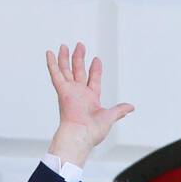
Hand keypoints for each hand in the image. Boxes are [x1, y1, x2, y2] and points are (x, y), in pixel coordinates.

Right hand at [45, 43, 133, 166]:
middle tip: (80, 46)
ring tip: (64, 46)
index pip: (93, 80)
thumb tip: (130, 108)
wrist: (81, 135)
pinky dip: (52, 64)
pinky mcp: (62, 91)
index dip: (95, 69)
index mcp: (90, 99)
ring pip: (66, 71)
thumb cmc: (93, 131)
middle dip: (79, 58)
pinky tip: (49, 53)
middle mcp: (79, 94)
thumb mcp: (110, 117)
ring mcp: (70, 92)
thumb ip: (119, 110)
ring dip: (65, 58)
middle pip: (78, 72)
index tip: (96, 59)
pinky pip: (56, 75)